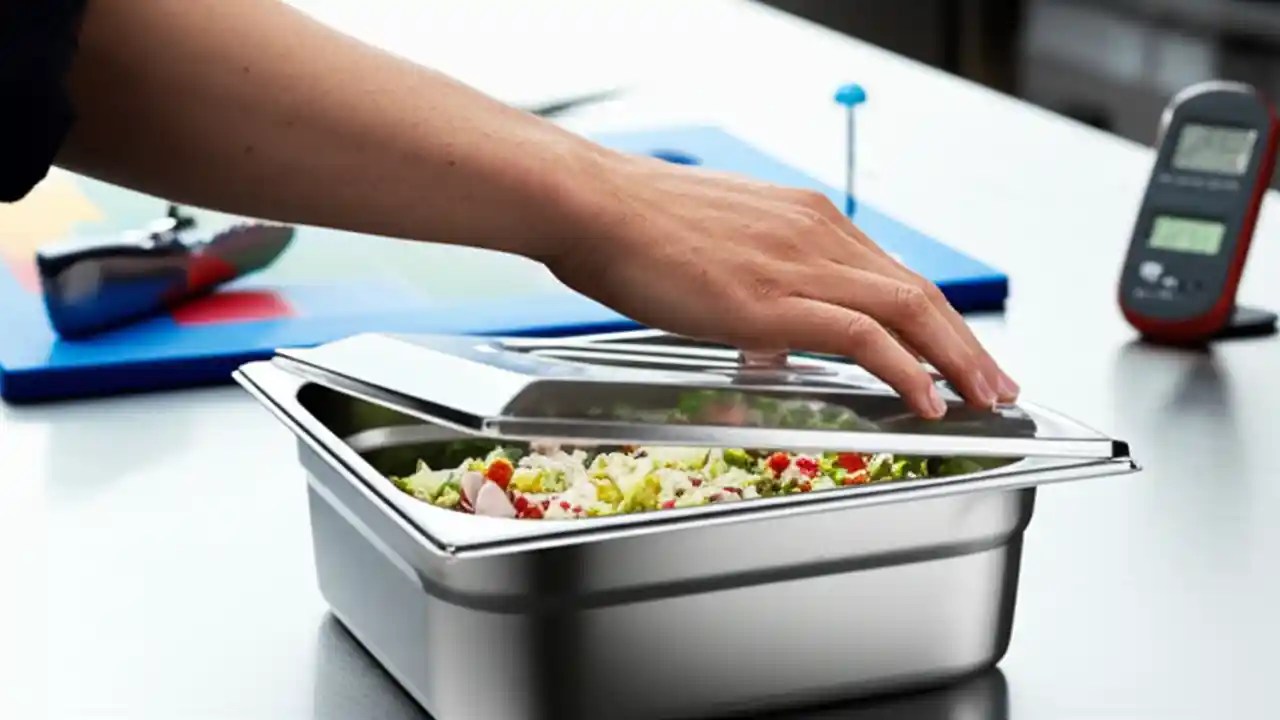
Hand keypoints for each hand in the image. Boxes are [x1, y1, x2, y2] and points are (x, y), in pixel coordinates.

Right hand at [545, 154, 1018, 418]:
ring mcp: (798, 265)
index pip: (890, 272)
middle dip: (965, 344)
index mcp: (805, 218)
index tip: (955, 348)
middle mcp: (816, 233)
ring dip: (955, 360)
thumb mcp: (716, 252)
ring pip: (907, 311)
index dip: (934, 317)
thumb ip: (756, 289)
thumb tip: (769, 336)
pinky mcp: (772, 300)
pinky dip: (906, 370)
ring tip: (981, 399)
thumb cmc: (637, 226)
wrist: (594, 205)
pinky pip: (864, 337)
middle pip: (917, 292)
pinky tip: (926, 400)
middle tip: (994, 384)